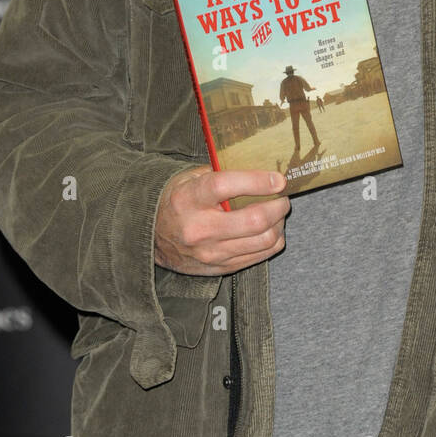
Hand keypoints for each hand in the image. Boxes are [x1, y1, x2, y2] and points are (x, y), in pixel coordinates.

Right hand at [154, 166, 288, 275]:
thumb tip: (260, 168)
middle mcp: (199, 229)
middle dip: (278, 206)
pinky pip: (260, 256)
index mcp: (188, 199)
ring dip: (279, 224)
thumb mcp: (190, 178)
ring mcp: (211, 253)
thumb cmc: (177, 201)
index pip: (226, 186)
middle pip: (254, 220)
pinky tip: (269, 229)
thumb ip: (221, 172)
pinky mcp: (220, 268)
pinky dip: (272, 240)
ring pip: (263, 240)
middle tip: (282, 197)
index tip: (278, 179)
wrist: (152, 237)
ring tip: (277, 212)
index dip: (257, 182)